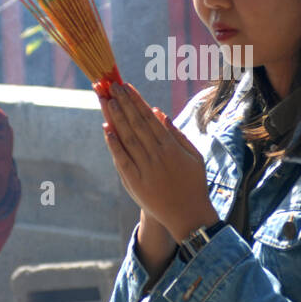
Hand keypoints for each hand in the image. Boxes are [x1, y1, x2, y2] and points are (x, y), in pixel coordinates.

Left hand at [100, 82, 217, 242]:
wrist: (188, 215)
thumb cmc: (193, 183)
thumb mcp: (194, 156)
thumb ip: (177, 134)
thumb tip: (160, 114)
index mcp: (172, 147)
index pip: (150, 118)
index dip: (137, 101)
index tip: (127, 87)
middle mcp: (157, 155)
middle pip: (136, 124)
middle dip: (124, 103)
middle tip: (112, 86)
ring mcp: (145, 169)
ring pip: (128, 138)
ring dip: (116, 118)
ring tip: (107, 101)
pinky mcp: (135, 183)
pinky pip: (122, 160)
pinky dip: (114, 144)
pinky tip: (106, 130)